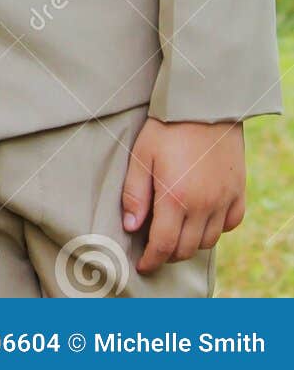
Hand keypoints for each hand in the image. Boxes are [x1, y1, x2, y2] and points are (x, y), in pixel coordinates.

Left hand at [121, 116, 244, 273]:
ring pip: (209, 240)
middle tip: (156, 249)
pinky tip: (203, 220)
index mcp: (176, 198)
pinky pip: (231, 224)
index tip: (143, 265)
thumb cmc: (167, 127)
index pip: (164, 245)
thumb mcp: (141, 155)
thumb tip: (131, 227)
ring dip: (192, 243)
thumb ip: (135, 193)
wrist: (204, 104)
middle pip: (187, 248)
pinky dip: (217, 229)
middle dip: (169, 254)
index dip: (152, 260)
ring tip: (177, 234)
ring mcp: (224, 199)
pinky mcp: (238, 191)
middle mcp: (204, 205)